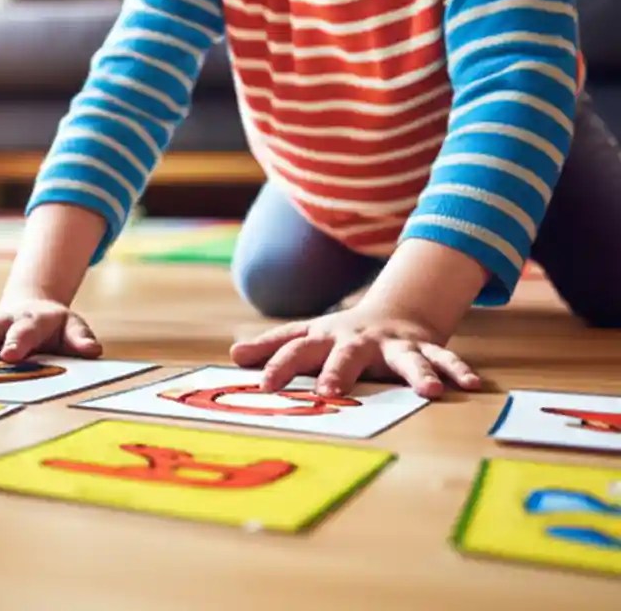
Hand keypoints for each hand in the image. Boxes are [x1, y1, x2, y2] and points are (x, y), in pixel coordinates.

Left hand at [229, 303, 482, 399]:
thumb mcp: (305, 337)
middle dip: (339, 371)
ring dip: (417, 372)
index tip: (263, 386)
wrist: (391, 313)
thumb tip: (233, 355)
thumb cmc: (337, 337)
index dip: (278, 366)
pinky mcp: (422, 347)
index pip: (296, 350)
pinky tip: (472, 384)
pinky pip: (443, 358)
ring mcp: (392, 344)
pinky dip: (457, 370)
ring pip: (405, 357)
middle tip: (329, 391)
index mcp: (325, 339)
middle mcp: (358, 341)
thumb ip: (272, 348)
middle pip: (347, 355)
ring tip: (429, 391)